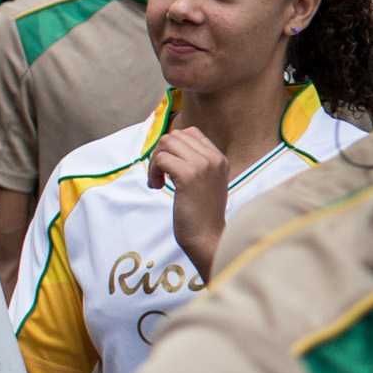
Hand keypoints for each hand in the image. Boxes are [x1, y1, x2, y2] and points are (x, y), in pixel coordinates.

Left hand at [148, 127, 231, 278]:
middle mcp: (213, 158)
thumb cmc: (202, 216)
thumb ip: (195, 163)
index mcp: (219, 158)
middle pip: (175, 136)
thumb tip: (168, 145)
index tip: (170, 168)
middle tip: (160, 176)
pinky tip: (157, 187)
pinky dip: (153, 172)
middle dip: (161, 153)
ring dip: (155, 161)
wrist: (208, 238)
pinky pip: (161, 159)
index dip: (173, 148)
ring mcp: (202, 165)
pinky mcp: (188, 175)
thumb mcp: (206, 183)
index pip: (190, 133)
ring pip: (166, 144)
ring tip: (158, 181)